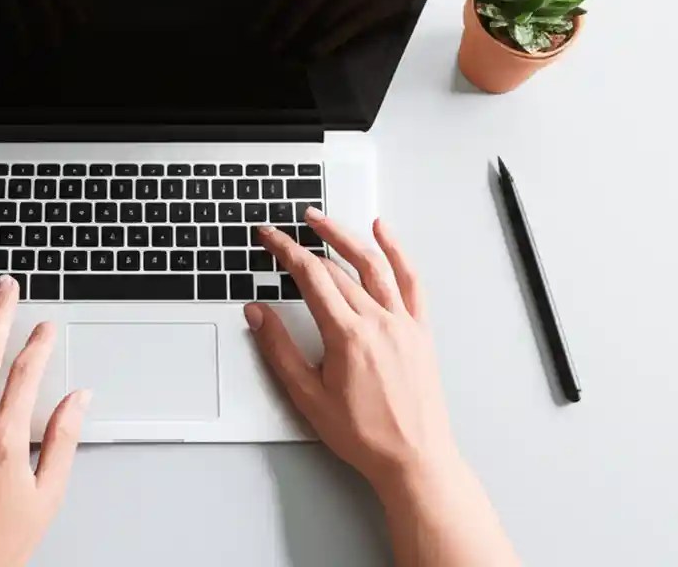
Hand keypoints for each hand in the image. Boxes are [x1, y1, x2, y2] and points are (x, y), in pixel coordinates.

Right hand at [245, 208, 457, 488]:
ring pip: (373, 265)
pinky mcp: (420, 330)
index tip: (269, 237)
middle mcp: (378, 321)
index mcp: (347, 335)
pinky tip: (384, 234)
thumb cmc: (363, 434)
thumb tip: (257, 313)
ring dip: (346, 236)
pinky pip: (411, 281)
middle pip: (337, 268)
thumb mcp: (307, 396)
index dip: (285, 251)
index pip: (310, 277)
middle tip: (284, 231)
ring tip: (323, 220)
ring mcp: (403, 323)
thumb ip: (279, 349)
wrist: (414, 458)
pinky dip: (397, 252)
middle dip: (306, 244)